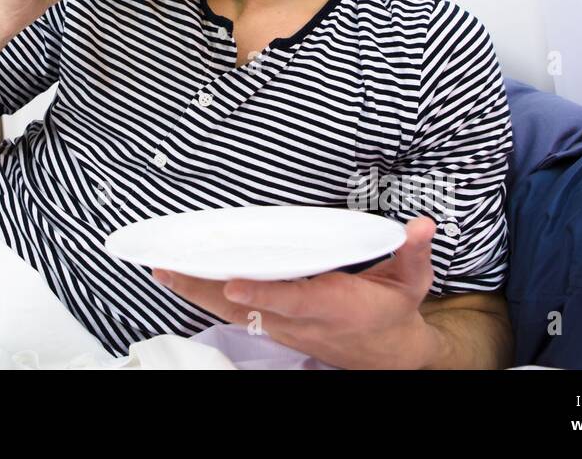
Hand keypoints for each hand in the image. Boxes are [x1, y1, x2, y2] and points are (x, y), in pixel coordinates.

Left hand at [151, 217, 443, 369]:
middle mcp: (303, 321)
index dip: (263, 293)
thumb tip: (419, 225)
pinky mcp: (274, 328)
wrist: (388, 356)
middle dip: (206, 289)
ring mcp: (284, 328)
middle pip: (248, 308)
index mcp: (335, 306)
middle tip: (168, 267)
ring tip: (161, 267)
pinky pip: (233, 314)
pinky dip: (204, 296)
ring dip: (196, 291)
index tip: (232, 283)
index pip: (293, 300)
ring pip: (233, 313)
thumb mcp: (411, 282)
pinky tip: (180, 278)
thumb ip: (412, 251)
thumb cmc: (393, 311)